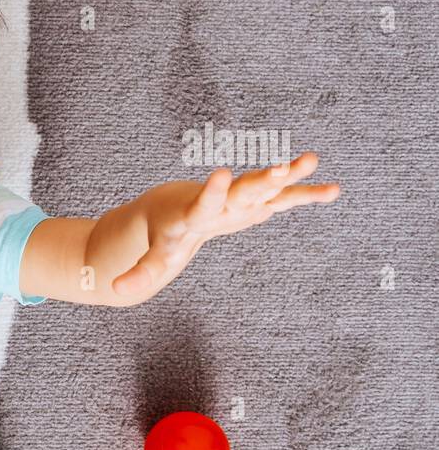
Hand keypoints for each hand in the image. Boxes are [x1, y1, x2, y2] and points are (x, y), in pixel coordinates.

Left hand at [112, 152, 341, 295]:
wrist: (172, 208)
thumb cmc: (163, 236)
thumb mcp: (154, 257)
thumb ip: (140, 273)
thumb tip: (115, 289)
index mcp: (194, 213)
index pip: (202, 202)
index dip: (211, 191)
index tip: (220, 173)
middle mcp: (219, 200)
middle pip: (241, 190)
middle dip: (260, 181)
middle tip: (280, 166)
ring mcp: (239, 198)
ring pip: (265, 186)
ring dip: (288, 176)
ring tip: (311, 159)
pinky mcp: (254, 202)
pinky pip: (282, 198)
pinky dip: (304, 195)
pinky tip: (333, 190)